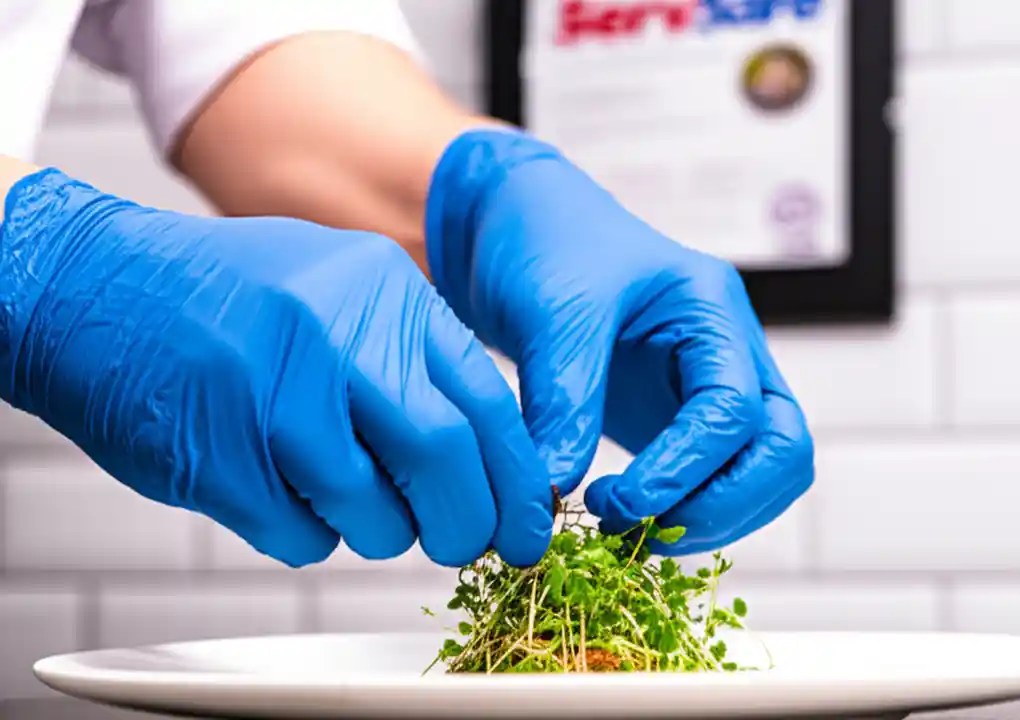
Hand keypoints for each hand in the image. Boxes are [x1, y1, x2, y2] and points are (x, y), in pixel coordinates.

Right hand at [0, 169, 550, 567]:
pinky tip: (282, 494)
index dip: (516, 477)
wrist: (94, 286)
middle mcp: (337, 337)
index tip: (528, 520)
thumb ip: (412, 357)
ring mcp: (276, 397)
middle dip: (466, 522)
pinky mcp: (222, 459)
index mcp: (383, 292)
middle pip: (445, 459)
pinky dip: (308, 537)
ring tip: (348, 503)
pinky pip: (302, 537)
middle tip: (463, 542)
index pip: (487, 401)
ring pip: (375, 513)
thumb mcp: (340, 287)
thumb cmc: (228, 296)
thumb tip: (487, 458)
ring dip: (378, 532)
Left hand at [425, 130, 812, 553]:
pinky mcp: (675, 419)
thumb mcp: (552, 310)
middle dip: (723, 506)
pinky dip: (679, 512)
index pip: (737, 410)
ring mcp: (705, 389)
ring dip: (705, 518)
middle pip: (783, 452)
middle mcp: (726, 353)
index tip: (618, 501)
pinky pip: (710, 481)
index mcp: (711, 310)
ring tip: (621, 529)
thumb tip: (557, 489)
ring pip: (760, 477)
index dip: (687, 470)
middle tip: (637, 528)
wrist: (509, 227)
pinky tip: (618, 519)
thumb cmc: (541, 238)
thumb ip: (564, 399)